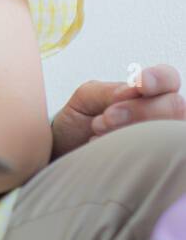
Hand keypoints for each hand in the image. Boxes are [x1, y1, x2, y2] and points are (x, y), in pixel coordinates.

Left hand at [50, 63, 184, 160]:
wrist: (65, 150)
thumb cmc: (80, 121)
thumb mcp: (87, 98)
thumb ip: (110, 91)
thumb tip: (131, 92)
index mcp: (149, 92)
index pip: (169, 78)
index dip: (159, 79)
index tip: (140, 84)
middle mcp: (163, 114)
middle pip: (175, 106)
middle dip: (139, 109)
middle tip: (107, 117)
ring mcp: (163, 140)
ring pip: (169, 132)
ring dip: (132, 130)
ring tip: (99, 130)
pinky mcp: (157, 161)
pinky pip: (158, 156)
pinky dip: (128, 150)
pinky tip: (105, 146)